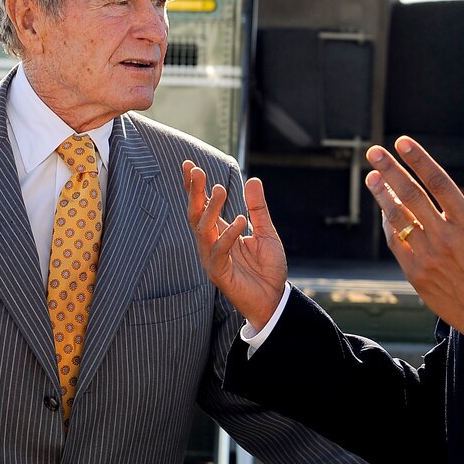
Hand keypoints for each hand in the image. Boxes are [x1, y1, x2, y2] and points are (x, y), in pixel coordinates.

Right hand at [183, 161, 287, 329]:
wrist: (274, 299)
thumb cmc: (267, 269)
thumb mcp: (266, 233)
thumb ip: (257, 209)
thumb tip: (253, 180)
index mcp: (220, 232)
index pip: (202, 205)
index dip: (194, 186)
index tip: (188, 164)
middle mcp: (211, 243)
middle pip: (195, 213)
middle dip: (193, 192)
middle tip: (195, 170)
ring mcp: (212, 258)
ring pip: (202, 230)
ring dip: (210, 208)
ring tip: (220, 189)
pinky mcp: (219, 273)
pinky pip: (219, 251)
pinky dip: (228, 234)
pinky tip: (238, 220)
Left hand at [364, 136, 463, 348]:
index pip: (439, 183)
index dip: (419, 160)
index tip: (402, 142)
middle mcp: (446, 237)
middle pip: (412, 196)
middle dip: (391, 171)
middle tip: (375, 152)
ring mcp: (428, 256)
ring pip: (398, 219)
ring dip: (382, 196)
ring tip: (372, 177)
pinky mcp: (415, 272)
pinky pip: (396, 242)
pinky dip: (388, 224)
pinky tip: (384, 208)